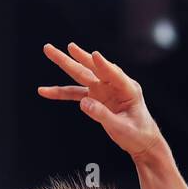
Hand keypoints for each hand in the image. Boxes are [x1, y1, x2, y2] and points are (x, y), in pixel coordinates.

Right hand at [38, 43, 162, 158]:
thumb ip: (103, 115)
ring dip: (66, 64)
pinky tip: (45, 90)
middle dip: (78, 57)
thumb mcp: (122, 128)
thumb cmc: (138, 134)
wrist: (142, 142)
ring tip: (49, 51)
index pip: (115, 75)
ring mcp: (104, 89)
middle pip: (93, 69)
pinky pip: (75, 93)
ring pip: (82, 76)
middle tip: (66, 46)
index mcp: (128, 89)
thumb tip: (83, 103)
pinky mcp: (96, 97)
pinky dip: (61, 92)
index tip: (95, 55)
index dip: (104, 66)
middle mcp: (114, 85)